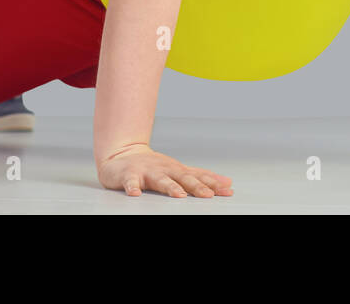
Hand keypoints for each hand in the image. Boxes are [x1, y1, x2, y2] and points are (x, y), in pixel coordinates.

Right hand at [96, 143, 233, 196]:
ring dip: (170, 187)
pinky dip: (132, 187)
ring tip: (179, 195)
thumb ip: (201, 177)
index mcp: (177, 169)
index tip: (227, 190)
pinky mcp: (128, 175)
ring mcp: (147, 171)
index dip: (213, 183)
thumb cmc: (153, 166)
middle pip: (183, 178)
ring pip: (160, 180)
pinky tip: (135, 194)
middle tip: (208, 195)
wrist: (122, 154)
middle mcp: (165, 169)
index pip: (198, 176)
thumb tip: (227, 182)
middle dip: (196, 186)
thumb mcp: (179, 170)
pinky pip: (129, 182)